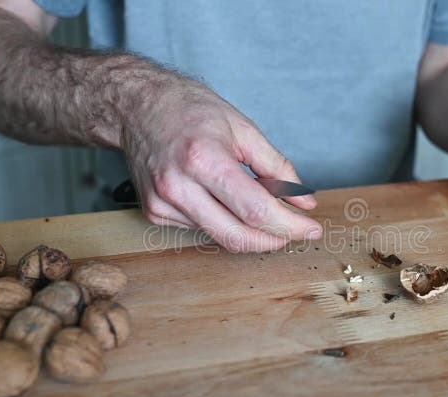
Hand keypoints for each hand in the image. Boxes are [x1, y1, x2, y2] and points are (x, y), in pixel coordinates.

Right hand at [124, 77, 322, 251]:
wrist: (136, 106)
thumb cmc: (189, 109)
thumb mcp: (243, 129)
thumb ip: (277, 168)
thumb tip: (304, 201)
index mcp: (204, 159)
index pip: (256, 210)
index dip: (289, 225)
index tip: (311, 228)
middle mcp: (178, 186)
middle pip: (238, 235)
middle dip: (274, 239)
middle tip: (295, 230)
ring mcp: (163, 203)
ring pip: (221, 236)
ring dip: (250, 229)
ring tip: (261, 204)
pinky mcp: (154, 213)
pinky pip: (201, 229)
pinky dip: (223, 220)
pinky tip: (223, 199)